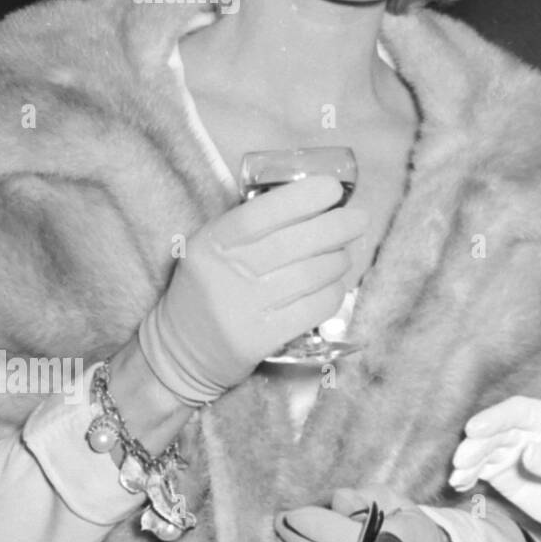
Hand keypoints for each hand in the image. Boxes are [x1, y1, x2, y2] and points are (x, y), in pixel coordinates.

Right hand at [139, 176, 367, 405]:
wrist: (181, 352)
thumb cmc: (210, 289)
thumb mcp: (214, 249)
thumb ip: (253, 227)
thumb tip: (317, 203)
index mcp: (212, 243)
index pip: (259, 214)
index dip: (301, 198)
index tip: (333, 189)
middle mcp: (225, 274)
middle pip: (293, 244)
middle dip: (337, 227)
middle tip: (359, 220)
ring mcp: (243, 309)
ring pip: (310, 275)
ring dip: (338, 261)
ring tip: (343, 256)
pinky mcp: (260, 340)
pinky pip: (312, 308)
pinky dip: (333, 293)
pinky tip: (335, 286)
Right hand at [450, 396, 540, 541]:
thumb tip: (527, 452)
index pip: (519, 411)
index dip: (495, 417)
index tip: (474, 428)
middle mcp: (529, 431)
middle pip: (496, 430)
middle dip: (476, 443)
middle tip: (460, 461)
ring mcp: (514, 451)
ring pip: (485, 449)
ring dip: (468, 461)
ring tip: (458, 477)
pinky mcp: (505, 474)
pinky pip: (481, 470)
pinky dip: (469, 476)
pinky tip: (459, 485)